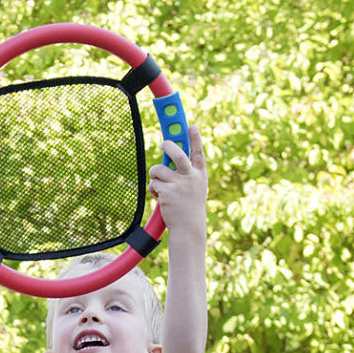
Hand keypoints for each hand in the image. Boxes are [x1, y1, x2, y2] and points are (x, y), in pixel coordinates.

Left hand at [149, 124, 207, 239]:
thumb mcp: (195, 186)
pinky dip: (153, 190)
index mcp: (200, 173)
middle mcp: (191, 176)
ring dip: (154, 175)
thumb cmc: (189, 205)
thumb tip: (170, 157)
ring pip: (158, 169)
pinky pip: (153, 184)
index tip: (191, 125)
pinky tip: (160, 198)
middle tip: (163, 144)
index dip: (195, 138)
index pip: (198, 152)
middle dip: (168, 145)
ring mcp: (179, 184)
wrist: (188, 226)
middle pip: (177, 154)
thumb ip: (186, 172)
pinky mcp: (167, 192)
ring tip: (160, 186)